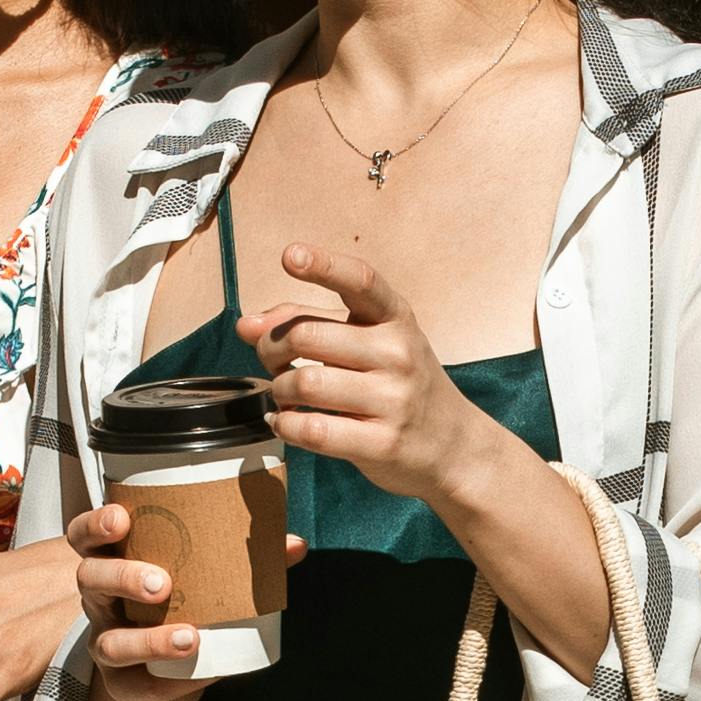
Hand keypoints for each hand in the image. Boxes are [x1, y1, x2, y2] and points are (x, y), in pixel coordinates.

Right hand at [61, 497, 299, 700]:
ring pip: (110, 643)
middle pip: (90, 581)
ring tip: (191, 638)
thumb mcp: (202, 578)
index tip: (122, 519)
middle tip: (162, 583)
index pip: (84, 537)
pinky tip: (200, 676)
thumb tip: (294, 546)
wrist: (161, 672)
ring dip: (149, 640)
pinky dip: (170, 683)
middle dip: (123, 578)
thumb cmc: (182, 605)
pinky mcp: (123, 684)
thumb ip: (245, 560)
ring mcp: (107, 643)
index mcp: (114, 562)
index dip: (95, 525)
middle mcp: (101, 601)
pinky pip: (137, 686)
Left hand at [261, 246, 499, 507]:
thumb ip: (308, 323)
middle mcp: (398, 353)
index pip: (361, 281)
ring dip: (278, 390)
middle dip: (272, 348)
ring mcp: (393, 399)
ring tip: (285, 395)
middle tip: (273, 361)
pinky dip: (285, 425)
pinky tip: (287, 422)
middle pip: (306, 336)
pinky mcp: (382, 443)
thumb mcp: (369, 342)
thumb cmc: (399, 384)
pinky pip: (312, 429)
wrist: (453, 444)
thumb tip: (247, 325)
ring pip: (303, 383)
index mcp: (396, 318)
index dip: (323, 265)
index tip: (291, 256)